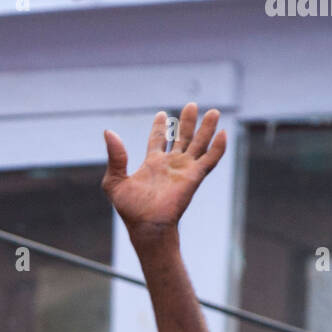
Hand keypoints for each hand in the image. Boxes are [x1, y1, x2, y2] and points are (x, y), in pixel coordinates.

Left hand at [102, 104, 225, 239]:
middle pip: (182, 137)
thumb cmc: (130, 210)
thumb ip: (115, 157)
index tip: (162, 114)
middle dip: (187, 122)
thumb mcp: (114, 181)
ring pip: (199, 144)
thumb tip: (108, 132)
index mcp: (152, 163)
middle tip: (192, 105)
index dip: (161, 127)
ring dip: (206, 128)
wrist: (146, 226)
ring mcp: (184, 170)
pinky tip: (223, 133)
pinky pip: (210, 159)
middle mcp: (170, 164)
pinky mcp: (194, 177)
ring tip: (214, 112)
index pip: (159, 139)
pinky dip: (218, 147)